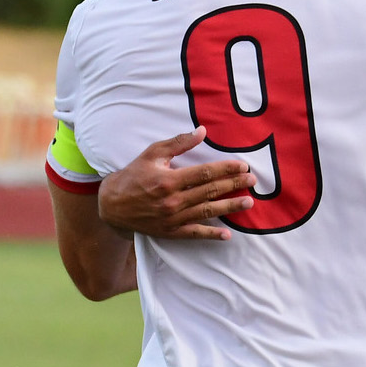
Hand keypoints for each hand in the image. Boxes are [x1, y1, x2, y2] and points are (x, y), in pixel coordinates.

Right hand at [97, 128, 257, 240]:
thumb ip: (178, 143)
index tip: (243, 166)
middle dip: (234, 185)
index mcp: (169, 180)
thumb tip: (202, 131)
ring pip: (207, 211)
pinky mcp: (170, 232)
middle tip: (252, 181)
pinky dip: (211, 235)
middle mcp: (173, 200)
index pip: (205, 173)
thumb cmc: (133, 175)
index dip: (226, 169)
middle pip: (210, 191)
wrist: (112, 206)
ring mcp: (172, 218)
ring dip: (229, 207)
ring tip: (248, 202)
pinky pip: (194, 234)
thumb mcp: (152, 154)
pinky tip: (227, 235)